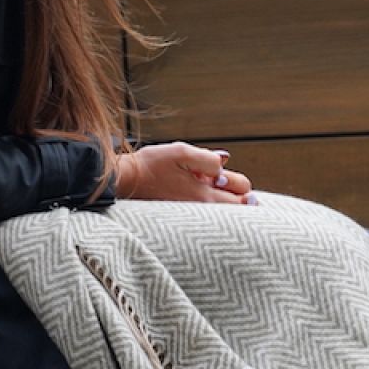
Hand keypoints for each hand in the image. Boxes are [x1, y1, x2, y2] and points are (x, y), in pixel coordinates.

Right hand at [114, 142, 256, 203]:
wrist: (124, 181)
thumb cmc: (151, 165)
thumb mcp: (181, 152)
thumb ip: (208, 159)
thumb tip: (225, 163)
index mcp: (205, 196)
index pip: (244, 196)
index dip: (239, 183)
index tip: (222, 177)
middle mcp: (201, 210)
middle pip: (238, 207)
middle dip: (236, 193)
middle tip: (216, 182)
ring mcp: (192, 215)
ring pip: (222, 211)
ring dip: (221, 197)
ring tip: (203, 185)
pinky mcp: (182, 215)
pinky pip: (206, 211)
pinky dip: (207, 200)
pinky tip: (192, 189)